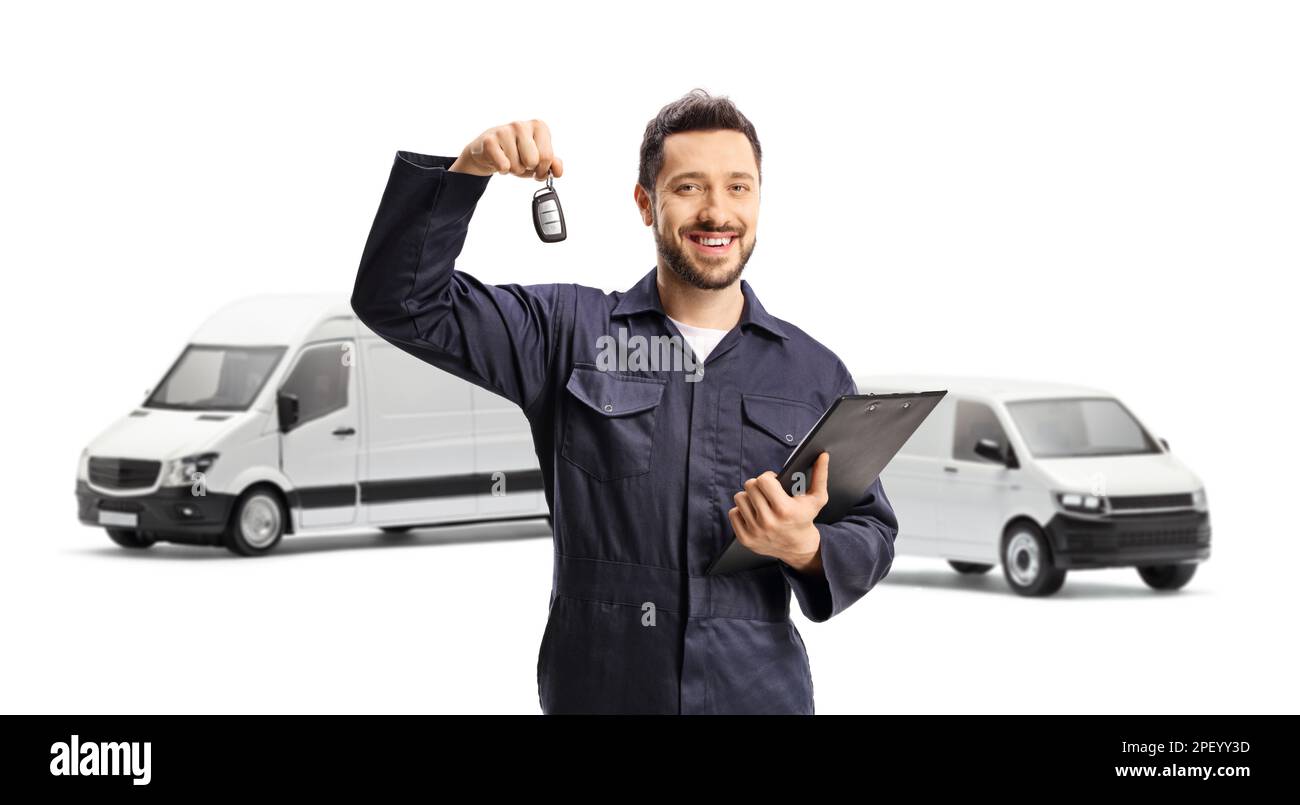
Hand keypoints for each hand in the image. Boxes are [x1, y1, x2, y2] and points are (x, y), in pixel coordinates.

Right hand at [449, 119, 564, 180]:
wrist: (488, 150)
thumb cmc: (517, 153)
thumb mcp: (538, 159)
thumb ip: (553, 164)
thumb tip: (558, 171)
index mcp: (539, 126)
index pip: (547, 157)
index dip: (542, 169)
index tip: (536, 168)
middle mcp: (521, 125)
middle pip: (533, 161)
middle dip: (527, 168)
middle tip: (520, 162)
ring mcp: (504, 131)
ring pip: (517, 166)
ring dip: (513, 169)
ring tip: (508, 159)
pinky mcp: (489, 141)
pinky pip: (503, 166)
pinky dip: (502, 170)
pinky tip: (498, 160)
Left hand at [728, 451, 830, 573]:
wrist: (798, 547)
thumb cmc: (806, 518)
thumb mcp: (817, 498)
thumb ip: (820, 475)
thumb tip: (823, 455)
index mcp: (785, 510)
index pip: (763, 480)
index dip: (768, 477)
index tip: (773, 482)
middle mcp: (768, 522)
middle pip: (749, 486)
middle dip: (758, 485)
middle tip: (766, 492)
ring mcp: (755, 531)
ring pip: (739, 498)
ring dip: (748, 497)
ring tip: (760, 502)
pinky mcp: (745, 538)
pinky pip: (733, 513)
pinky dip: (741, 511)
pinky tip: (753, 513)